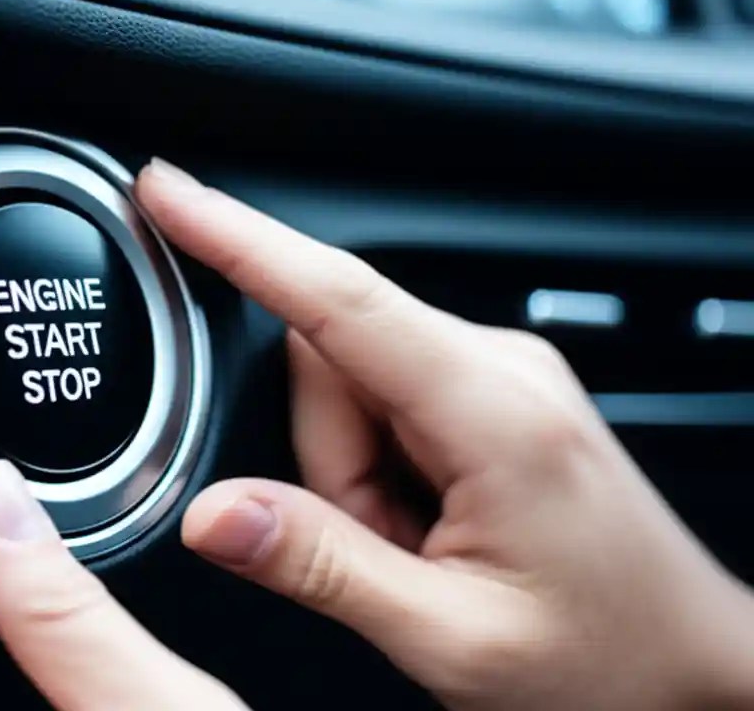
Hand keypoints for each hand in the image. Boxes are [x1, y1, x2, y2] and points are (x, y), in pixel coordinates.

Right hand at [134, 158, 753, 710]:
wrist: (686, 668)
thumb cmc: (604, 657)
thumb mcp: (449, 635)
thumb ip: (320, 566)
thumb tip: (212, 514)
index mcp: (493, 414)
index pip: (336, 299)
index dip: (239, 239)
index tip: (169, 193)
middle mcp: (498, 369)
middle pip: (327, 367)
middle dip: (324, 467)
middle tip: (384, 553)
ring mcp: (497, 378)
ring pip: (347, 394)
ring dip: (352, 480)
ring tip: (416, 551)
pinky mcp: (487, 397)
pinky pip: (383, 410)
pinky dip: (379, 477)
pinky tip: (428, 531)